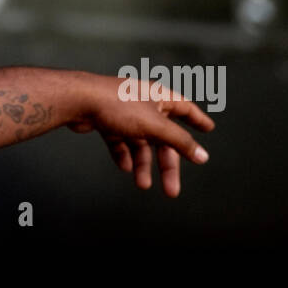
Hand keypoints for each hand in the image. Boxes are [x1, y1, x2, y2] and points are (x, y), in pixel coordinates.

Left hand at [67, 74, 215, 197]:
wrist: (79, 100)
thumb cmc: (118, 105)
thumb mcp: (155, 125)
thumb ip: (179, 141)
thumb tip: (202, 155)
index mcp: (159, 97)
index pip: (185, 108)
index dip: (197, 119)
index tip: (208, 129)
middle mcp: (143, 103)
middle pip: (163, 137)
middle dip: (167, 165)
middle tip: (172, 190)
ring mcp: (124, 112)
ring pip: (141, 143)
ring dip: (143, 164)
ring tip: (142, 184)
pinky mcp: (107, 120)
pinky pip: (121, 141)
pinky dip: (124, 155)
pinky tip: (123, 166)